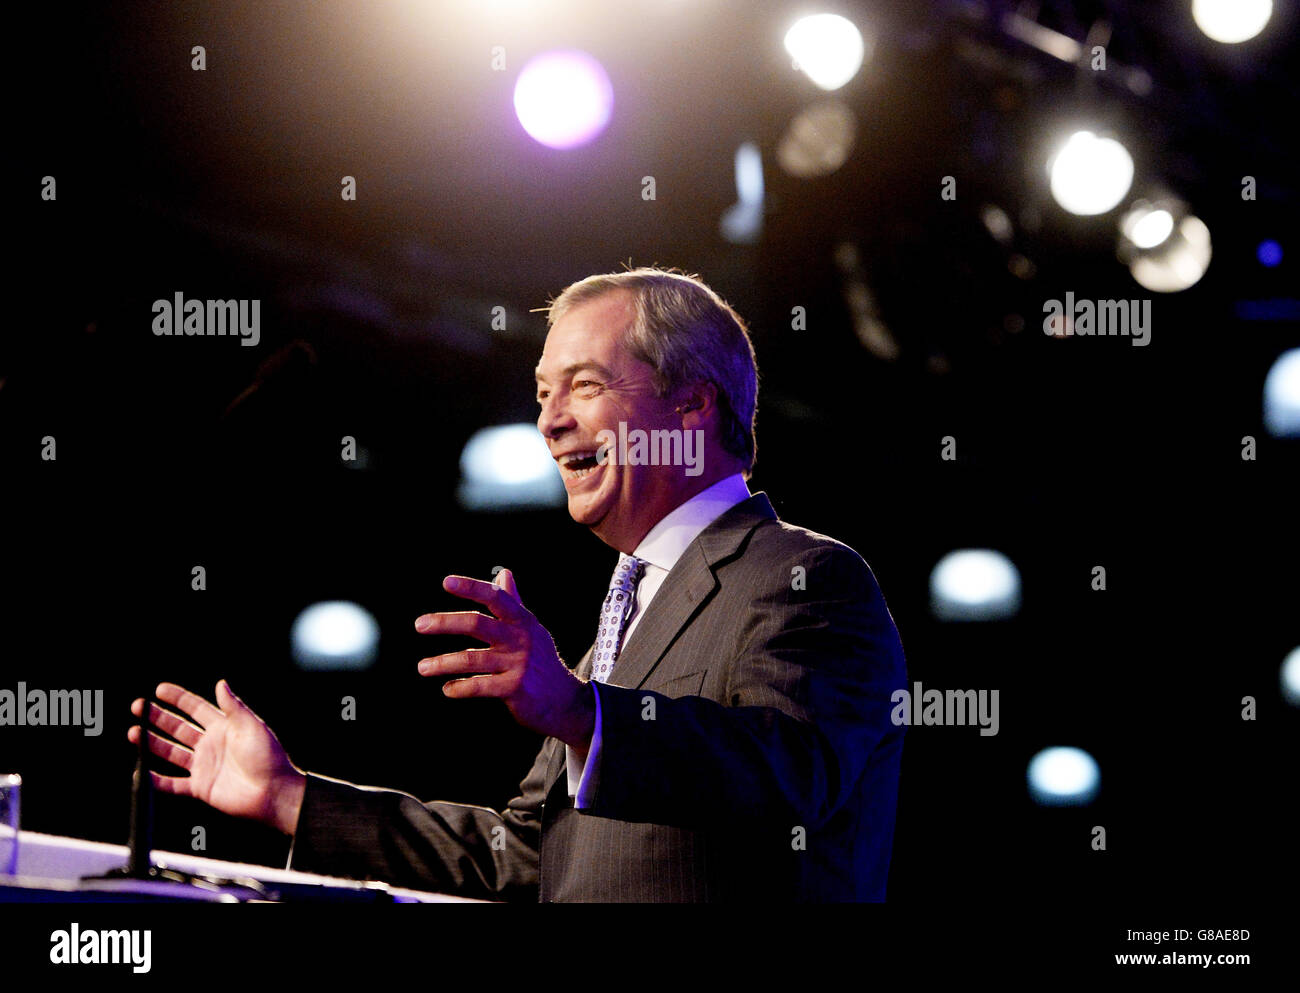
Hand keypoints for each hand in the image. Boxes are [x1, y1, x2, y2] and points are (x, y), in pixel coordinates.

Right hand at [127, 680, 306, 835]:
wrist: (272, 792)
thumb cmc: (268, 757)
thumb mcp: (251, 726)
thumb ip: (233, 707)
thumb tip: (220, 683)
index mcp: (224, 727)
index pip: (196, 708)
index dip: (178, 698)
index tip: (159, 689)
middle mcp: (211, 745)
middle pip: (178, 728)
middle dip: (158, 718)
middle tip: (138, 707)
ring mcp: (204, 766)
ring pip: (171, 752)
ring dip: (152, 743)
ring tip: (133, 733)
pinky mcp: (201, 787)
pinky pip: (173, 784)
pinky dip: (156, 780)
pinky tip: (141, 772)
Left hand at [415, 569, 595, 748]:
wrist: (565, 701)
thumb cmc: (542, 662)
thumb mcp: (531, 628)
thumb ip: (514, 601)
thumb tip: (504, 573)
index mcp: (521, 621)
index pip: (495, 597)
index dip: (472, 587)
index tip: (447, 582)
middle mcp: (520, 639)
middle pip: (478, 624)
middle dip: (446, 622)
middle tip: (420, 624)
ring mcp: (517, 664)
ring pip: (472, 658)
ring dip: (443, 663)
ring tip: (423, 667)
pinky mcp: (514, 689)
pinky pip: (479, 686)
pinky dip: (460, 688)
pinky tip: (448, 689)